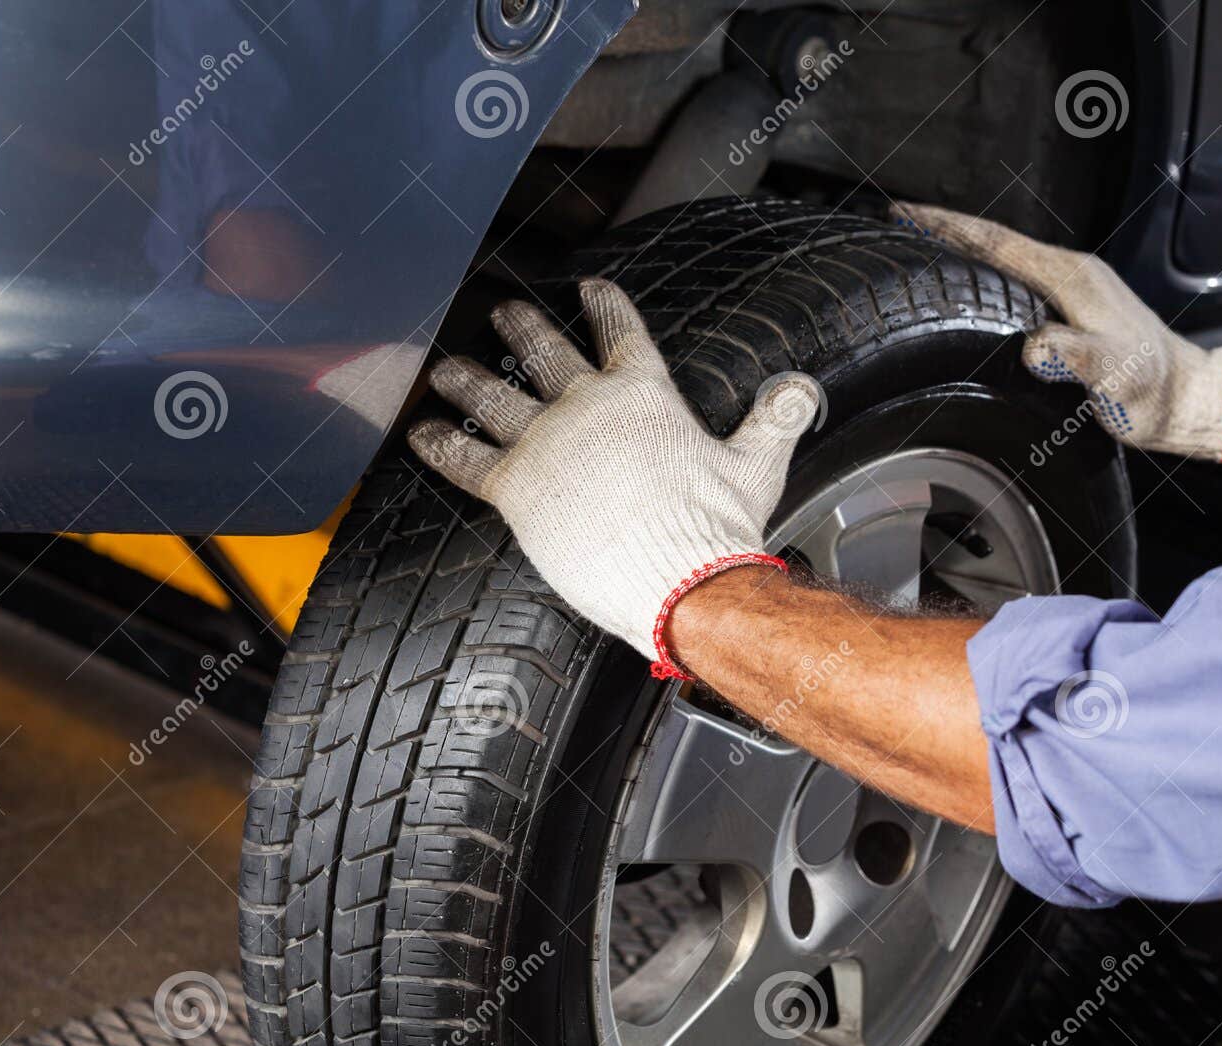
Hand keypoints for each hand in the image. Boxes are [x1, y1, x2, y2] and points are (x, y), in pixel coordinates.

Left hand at [407, 279, 818, 676]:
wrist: (678, 580)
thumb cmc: (716, 529)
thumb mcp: (757, 465)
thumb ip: (773, 420)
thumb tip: (800, 389)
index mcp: (643, 394)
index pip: (620, 332)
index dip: (605, 306)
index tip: (591, 288)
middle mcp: (587, 405)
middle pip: (544, 352)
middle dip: (521, 327)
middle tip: (505, 312)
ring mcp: (546, 441)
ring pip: (494, 396)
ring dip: (467, 378)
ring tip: (447, 367)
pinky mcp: (514, 486)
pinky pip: (466, 457)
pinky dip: (440, 441)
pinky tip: (421, 430)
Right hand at [896, 203, 1221, 460]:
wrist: (1187, 399)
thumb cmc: (1152, 393)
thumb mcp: (1114, 377)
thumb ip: (1076, 357)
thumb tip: (1035, 347)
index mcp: (1073, 278)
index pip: (997, 243)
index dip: (947, 228)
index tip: (905, 215)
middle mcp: (1072, 272)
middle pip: (995, 240)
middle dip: (944, 228)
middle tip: (896, 222)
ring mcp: (1074, 286)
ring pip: (1004, 256)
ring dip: (961, 246)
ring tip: (918, 245)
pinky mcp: (1073, 304)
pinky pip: (1016, 276)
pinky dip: (984, 269)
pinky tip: (966, 282)